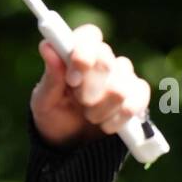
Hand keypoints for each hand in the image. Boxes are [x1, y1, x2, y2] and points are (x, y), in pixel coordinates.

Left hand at [30, 25, 151, 148]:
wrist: (70, 145)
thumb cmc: (53, 116)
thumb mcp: (44, 101)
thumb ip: (50, 77)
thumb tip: (47, 46)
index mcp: (77, 54)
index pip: (90, 35)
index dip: (84, 53)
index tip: (72, 79)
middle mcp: (102, 60)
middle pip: (106, 62)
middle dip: (89, 90)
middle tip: (80, 103)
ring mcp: (123, 77)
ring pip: (121, 86)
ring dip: (102, 108)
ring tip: (90, 116)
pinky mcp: (137, 95)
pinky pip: (138, 99)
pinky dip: (120, 117)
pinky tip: (107, 125)